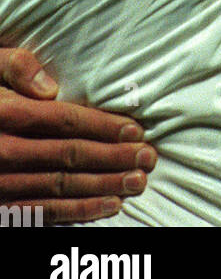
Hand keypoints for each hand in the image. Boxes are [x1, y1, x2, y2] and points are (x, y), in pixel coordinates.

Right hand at [0, 47, 155, 223]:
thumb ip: (14, 65)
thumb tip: (50, 86)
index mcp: (4, 114)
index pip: (65, 121)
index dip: (104, 127)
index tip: (136, 130)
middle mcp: (1, 151)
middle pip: (68, 157)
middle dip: (113, 158)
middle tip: (148, 159)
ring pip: (59, 188)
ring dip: (103, 186)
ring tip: (137, 182)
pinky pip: (40, 213)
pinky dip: (77, 213)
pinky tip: (107, 206)